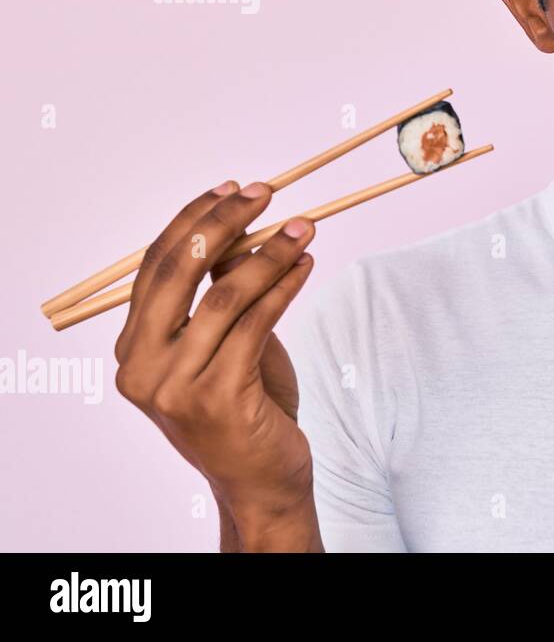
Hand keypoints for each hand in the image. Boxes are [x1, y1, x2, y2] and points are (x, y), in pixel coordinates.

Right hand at [113, 181, 319, 531]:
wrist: (259, 479)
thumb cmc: (244, 405)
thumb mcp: (224, 343)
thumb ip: (218, 294)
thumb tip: (240, 226)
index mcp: (132, 349)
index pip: (156, 265)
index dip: (194, 219)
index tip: (233, 188)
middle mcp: (141, 367)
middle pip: (179, 270)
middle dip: (226, 222)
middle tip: (267, 192)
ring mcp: (174, 386)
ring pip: (224, 296)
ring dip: (270, 253)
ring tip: (305, 228)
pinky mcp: (216, 397)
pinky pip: (255, 324)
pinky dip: (284, 287)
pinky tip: (306, 266)